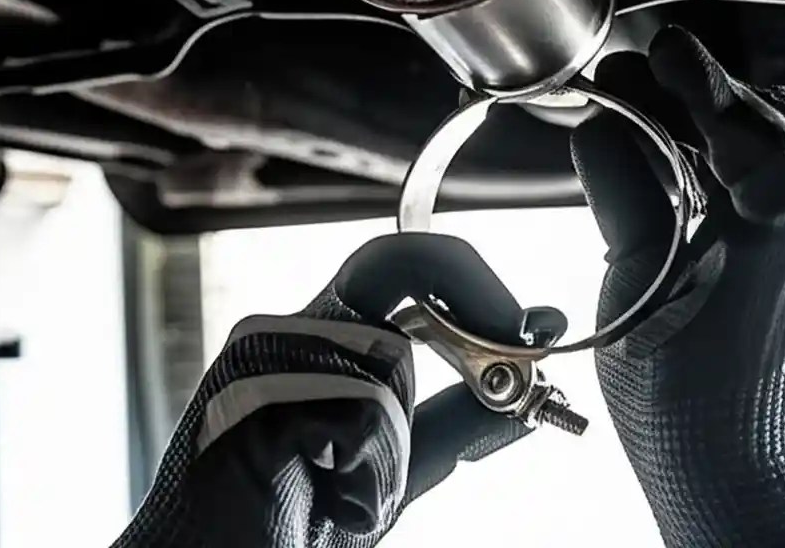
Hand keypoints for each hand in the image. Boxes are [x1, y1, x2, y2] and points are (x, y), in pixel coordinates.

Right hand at [113, 233, 559, 547]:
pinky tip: (321, 503)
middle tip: (518, 375)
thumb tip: (529, 379)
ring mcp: (258, 358)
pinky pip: (358, 417)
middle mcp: (282, 330)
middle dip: (475, 309)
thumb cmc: (287, 526)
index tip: (538, 324)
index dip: (475, 278)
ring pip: (385, 361)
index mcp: (315, 337)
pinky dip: (366, 476)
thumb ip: (451, 425)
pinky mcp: (246, 398)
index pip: (399, 262)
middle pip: (395, 264)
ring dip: (398, 446)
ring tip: (350, 495)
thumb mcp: (391, 472)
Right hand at [572, 27, 784, 547]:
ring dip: (709, 126)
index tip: (654, 47)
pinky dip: (725, 164)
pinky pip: (773, 186)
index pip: (736, 112)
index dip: (690, 74)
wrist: (728, 465)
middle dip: (694, 95)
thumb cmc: (682, 392)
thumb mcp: (637, 276)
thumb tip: (599, 127)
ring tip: (643, 121)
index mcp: (782, 214)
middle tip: (628, 84)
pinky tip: (675, 169)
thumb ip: (622, 188)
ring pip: (771, 149)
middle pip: (762, 118)